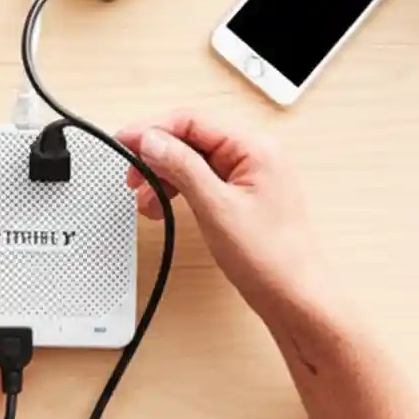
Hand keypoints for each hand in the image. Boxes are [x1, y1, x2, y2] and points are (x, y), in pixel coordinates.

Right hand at [116, 112, 326, 317]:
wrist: (294, 298)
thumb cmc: (270, 258)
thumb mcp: (216, 208)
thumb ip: (182, 167)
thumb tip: (152, 140)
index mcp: (255, 147)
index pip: (193, 121)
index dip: (153, 129)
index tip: (124, 141)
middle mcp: (254, 154)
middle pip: (191, 138)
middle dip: (157, 156)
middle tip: (132, 176)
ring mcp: (248, 174)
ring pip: (192, 160)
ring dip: (164, 176)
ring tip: (147, 200)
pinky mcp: (241, 194)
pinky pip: (201, 179)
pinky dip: (177, 190)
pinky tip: (164, 206)